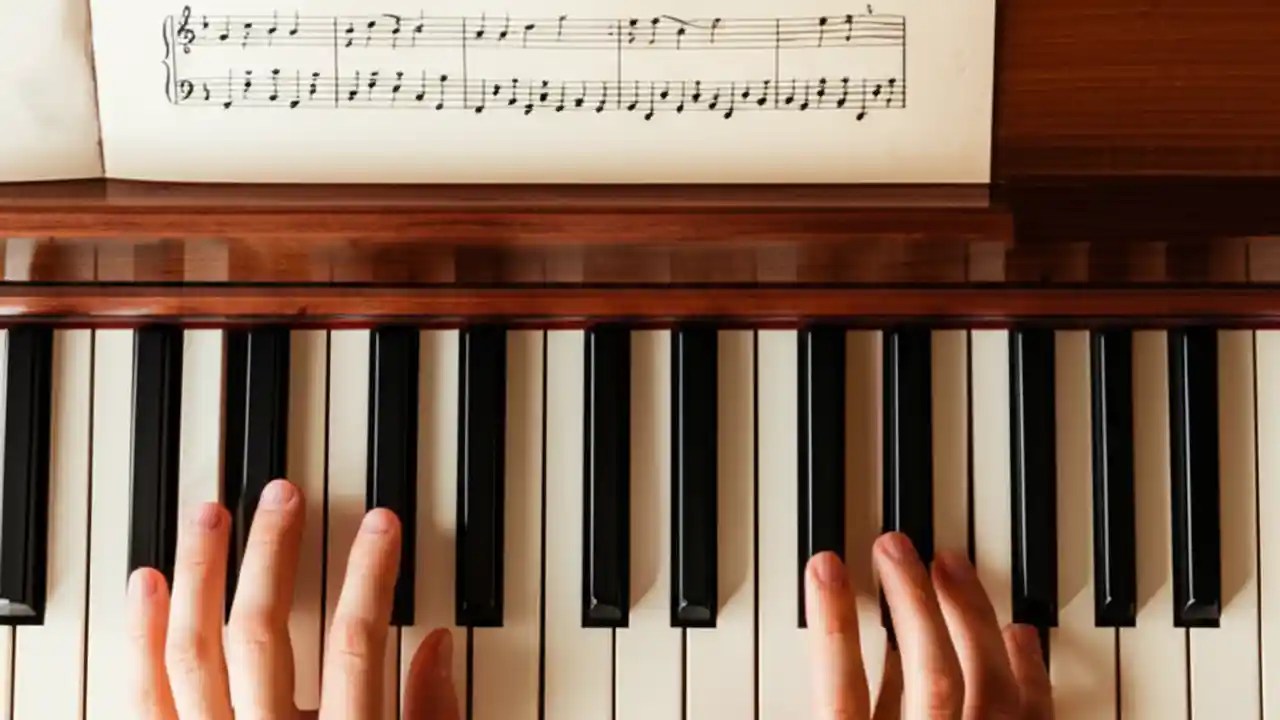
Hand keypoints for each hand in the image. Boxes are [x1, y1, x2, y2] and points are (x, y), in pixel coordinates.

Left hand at [126, 479, 460, 719]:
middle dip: (271, 555)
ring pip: (191, 652)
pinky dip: (141, 635)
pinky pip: (142, 695)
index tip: (380, 524)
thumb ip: (428, 714)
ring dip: (200, 574)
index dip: (369, 575)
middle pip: (259, 634)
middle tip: (281, 498)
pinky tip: (148, 581)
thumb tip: (438, 646)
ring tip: (209, 515)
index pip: (355, 645)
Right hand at [805, 533, 1052, 719]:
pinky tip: (1018, 634)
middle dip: (913, 601)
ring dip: (973, 616)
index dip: (833, 624)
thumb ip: (834, 713)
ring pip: (993, 687)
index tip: (826, 567)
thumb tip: (829, 673)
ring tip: (951, 564)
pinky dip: (1031, 672)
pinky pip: (1036, 717)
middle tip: (892, 547)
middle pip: (933, 676)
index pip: (842, 694)